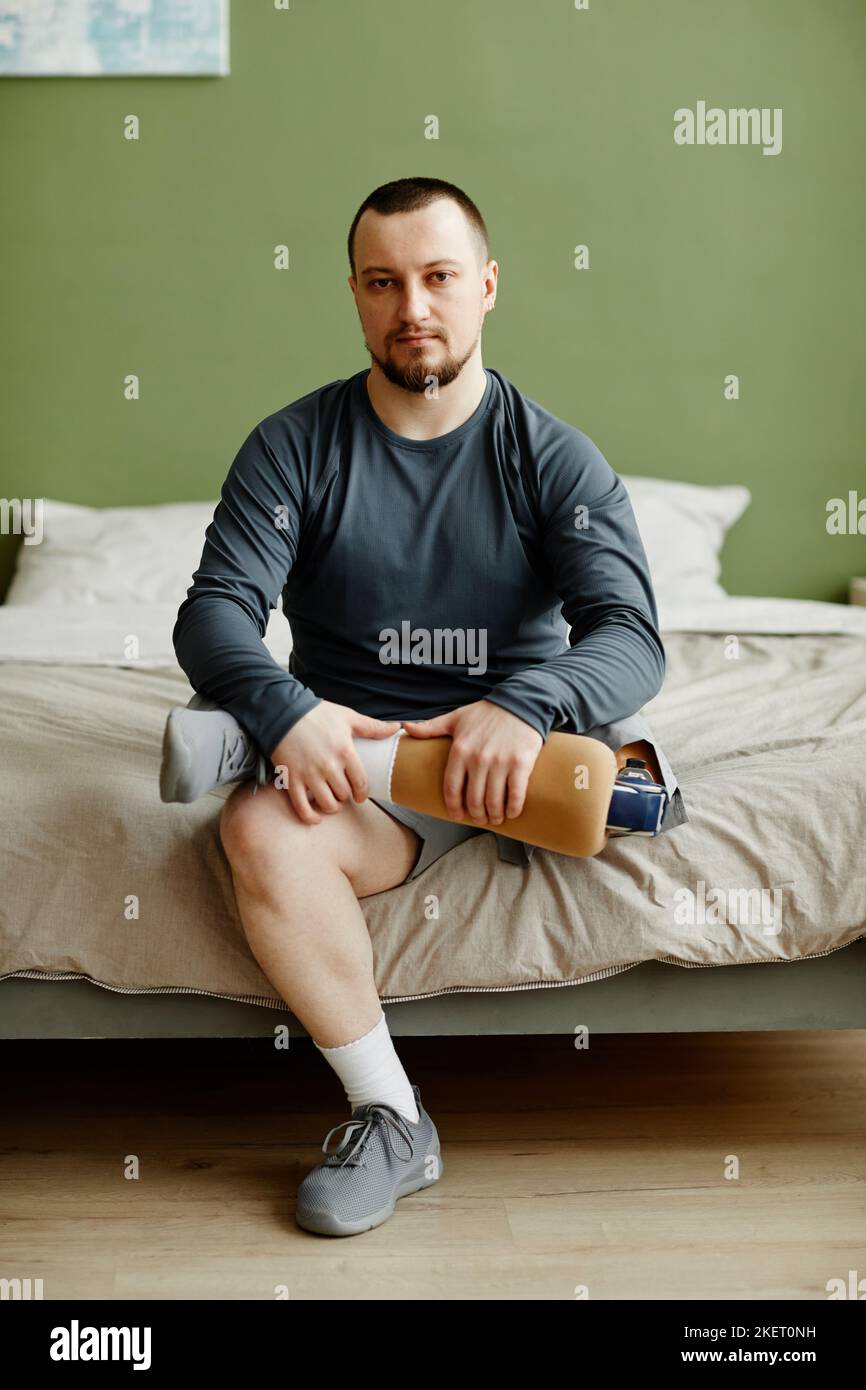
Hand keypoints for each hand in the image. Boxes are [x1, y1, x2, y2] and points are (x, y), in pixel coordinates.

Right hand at [269, 701, 401, 824]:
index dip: (362, 793)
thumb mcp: (348, 717)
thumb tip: (397, 727)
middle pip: (344, 795)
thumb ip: (373, 727)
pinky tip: (316, 818)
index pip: (360, 783)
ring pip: (327, 804)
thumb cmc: (318, 714)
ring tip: (330, 800)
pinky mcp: (292, 780)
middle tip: (341, 791)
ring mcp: (309, 775)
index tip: (359, 795)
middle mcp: (328, 767)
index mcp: (345, 752)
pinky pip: (302, 808)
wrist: (283, 713)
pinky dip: (310, 817)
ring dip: (331, 806)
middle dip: (345, 796)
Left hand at [401, 700, 542, 824]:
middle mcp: (478, 759)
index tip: (457, 815)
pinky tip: (512, 813)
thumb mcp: (455, 718)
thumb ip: (431, 727)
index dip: (453, 807)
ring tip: (495, 818)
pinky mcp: (520, 764)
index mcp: (460, 750)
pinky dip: (513, 809)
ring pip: (493, 801)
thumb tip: (405, 727)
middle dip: (476, 815)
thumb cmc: (486, 713)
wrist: (520, 703)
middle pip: (473, 799)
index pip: (451, 787)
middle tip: (480, 819)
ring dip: (494, 816)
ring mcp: (500, 763)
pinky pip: (515, 795)